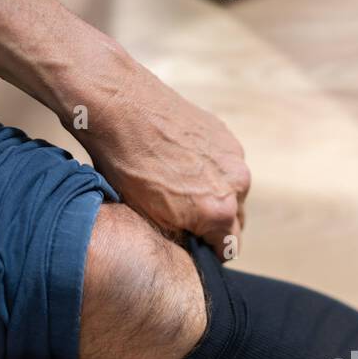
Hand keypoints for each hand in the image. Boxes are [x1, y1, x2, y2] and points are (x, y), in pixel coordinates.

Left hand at [75, 58, 250, 257]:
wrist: (120, 107)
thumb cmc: (128, 165)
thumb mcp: (150, 217)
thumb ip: (182, 237)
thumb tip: (193, 245)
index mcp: (219, 212)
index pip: (229, 249)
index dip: (210, 251)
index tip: (194, 245)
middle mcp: (237, 184)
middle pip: (236, 220)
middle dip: (215, 223)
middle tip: (184, 216)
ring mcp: (234, 156)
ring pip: (232, 191)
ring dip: (215, 193)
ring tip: (181, 183)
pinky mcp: (226, 135)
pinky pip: (226, 165)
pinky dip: (211, 169)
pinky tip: (183, 161)